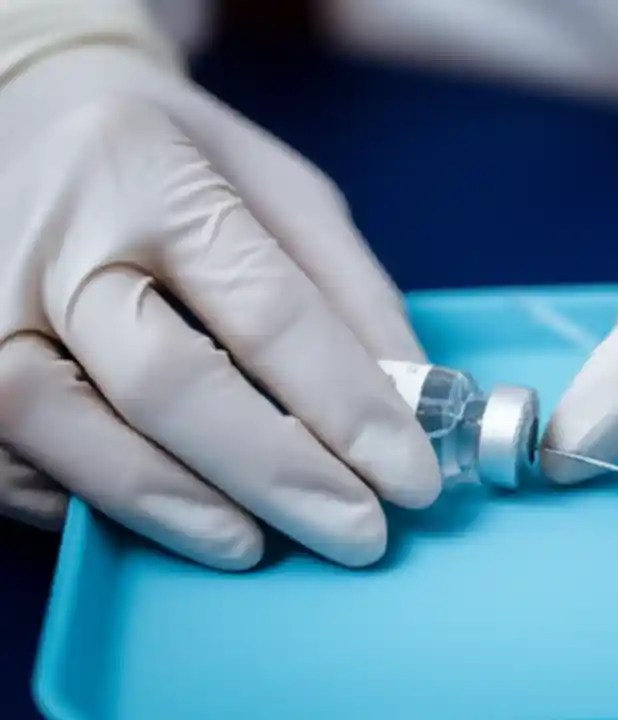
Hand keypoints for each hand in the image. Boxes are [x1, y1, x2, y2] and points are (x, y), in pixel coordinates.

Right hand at [0, 45, 439, 567]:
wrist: (24, 115)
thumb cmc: (172, 161)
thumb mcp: (280, 191)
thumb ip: (348, 292)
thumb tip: (412, 405)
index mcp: (150, 172)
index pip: (266, 311)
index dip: (347, 407)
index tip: (410, 477)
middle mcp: (53, 237)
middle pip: (167, 384)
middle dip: (278, 475)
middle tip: (359, 532)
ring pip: (70, 431)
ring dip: (179, 506)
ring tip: (260, 543)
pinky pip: (10, 460)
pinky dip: (95, 501)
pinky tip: (166, 512)